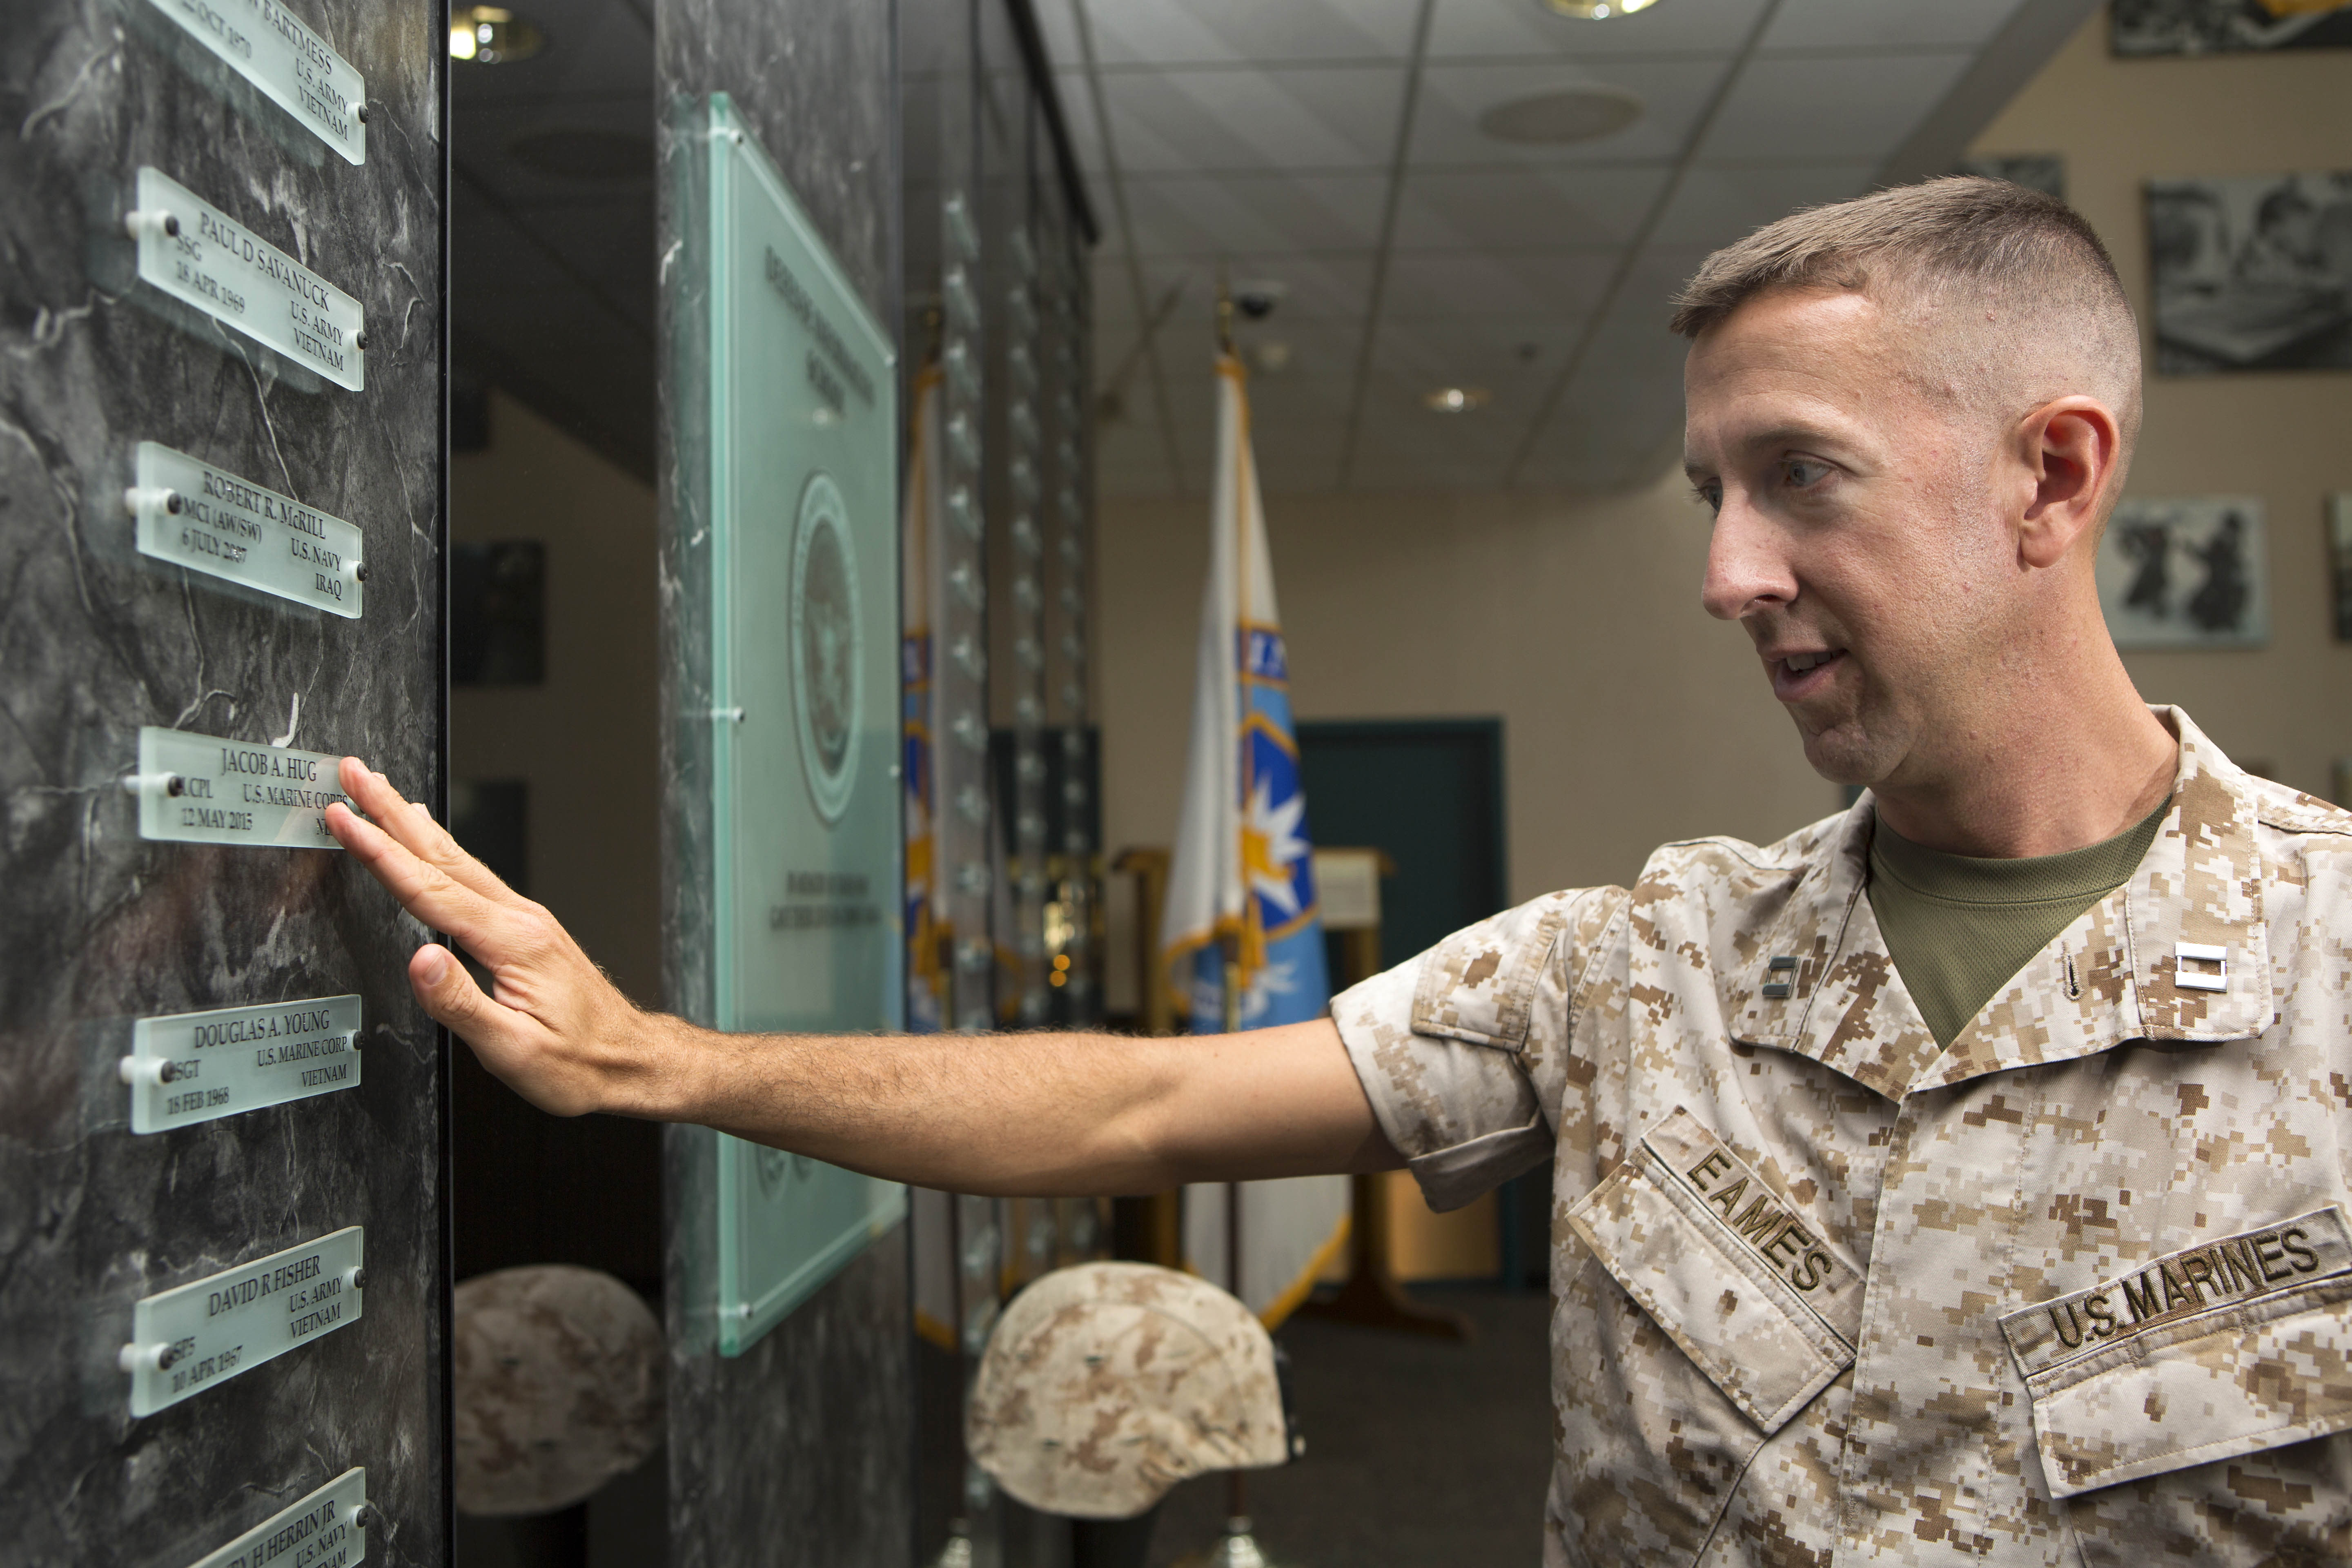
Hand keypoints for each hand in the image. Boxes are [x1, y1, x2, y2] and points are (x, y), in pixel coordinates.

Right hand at [324, 759, 680, 1118]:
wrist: (631, 1060)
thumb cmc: (578, 1062)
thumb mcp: (515, 1050)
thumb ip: (461, 1004)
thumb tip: (420, 961)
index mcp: (514, 942)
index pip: (429, 889)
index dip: (379, 851)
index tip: (342, 817)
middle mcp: (521, 919)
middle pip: (442, 856)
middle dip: (390, 812)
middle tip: (353, 772)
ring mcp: (526, 919)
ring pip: (458, 859)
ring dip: (413, 823)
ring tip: (380, 791)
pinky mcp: (527, 928)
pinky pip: (473, 876)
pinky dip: (441, 849)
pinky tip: (429, 839)